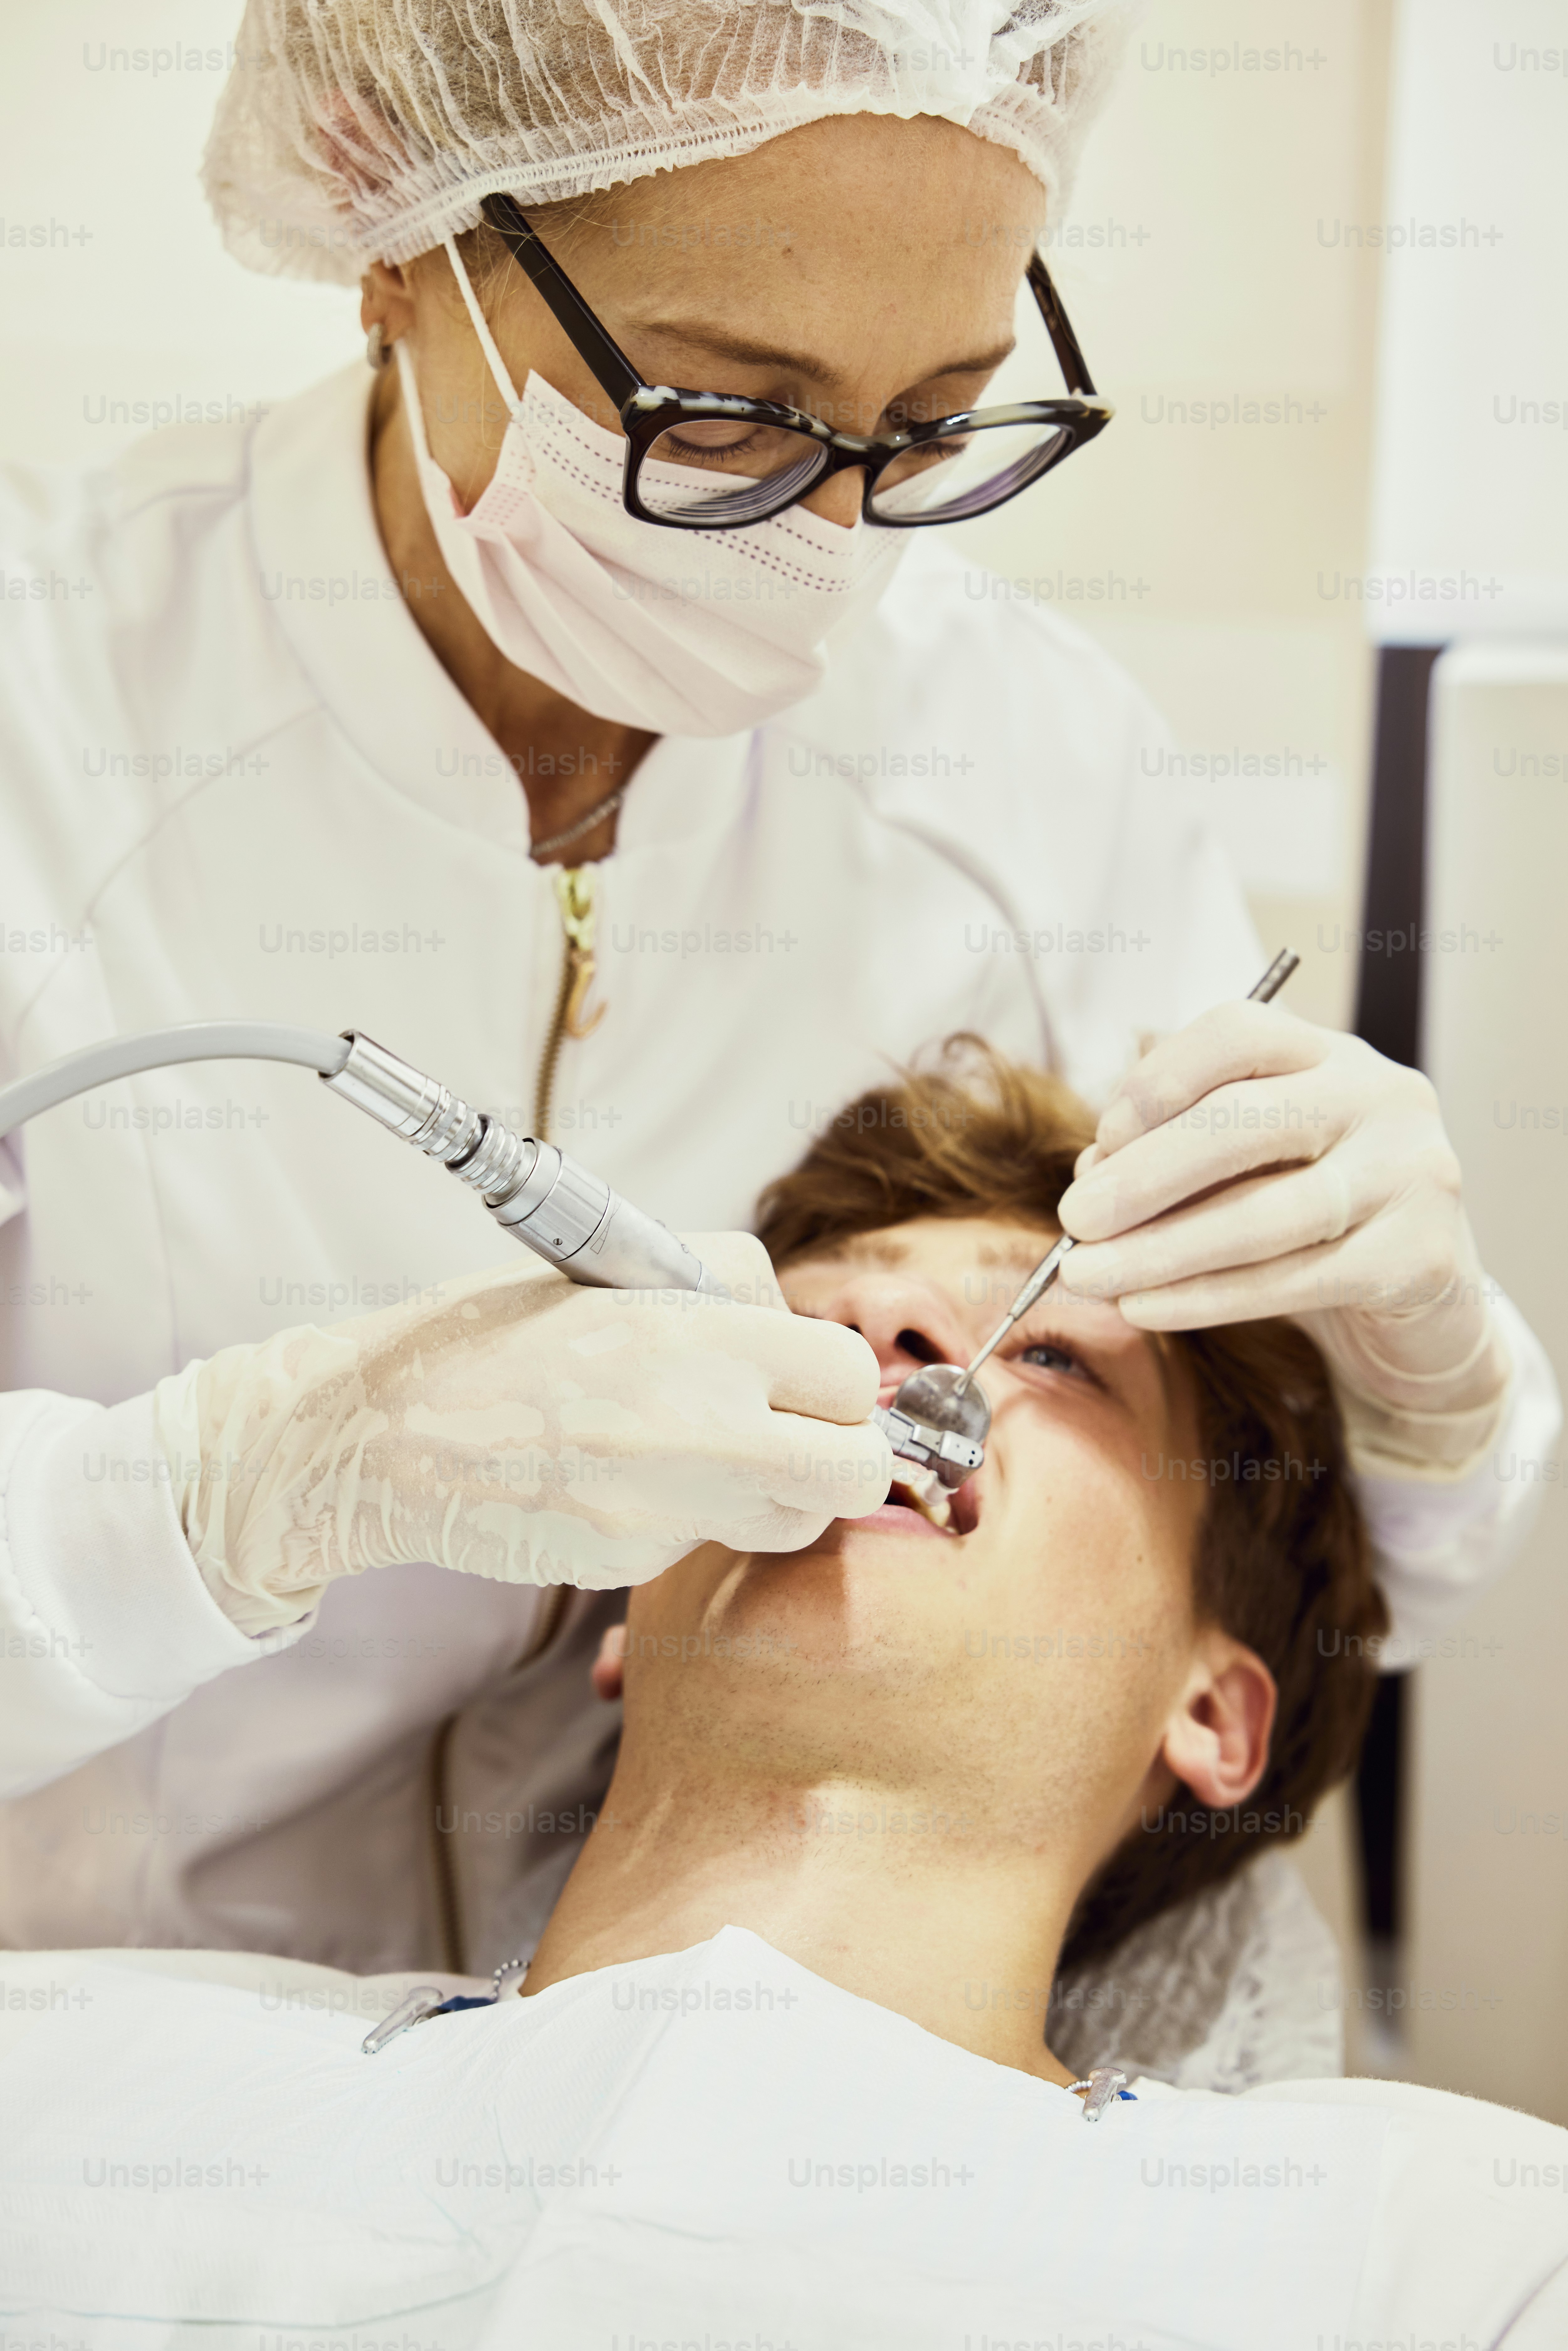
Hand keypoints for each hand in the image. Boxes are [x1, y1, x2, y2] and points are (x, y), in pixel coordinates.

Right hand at [155, 1233, 890, 1623]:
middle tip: (798, 1438)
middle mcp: (700, 1427)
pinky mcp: (632, 1560)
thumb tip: (790, 1322)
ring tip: (713, 1457)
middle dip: (843, 1457)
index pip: (850, 1376)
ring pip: (795, 1522)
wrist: (387, 1433)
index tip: (807, 1383)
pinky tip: (628, 1481)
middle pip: (856, 1471)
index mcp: (699, 1339)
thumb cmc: (493, 1339)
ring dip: (779, 1495)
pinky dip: (690, 1517)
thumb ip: (722, 1284)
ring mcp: (669, 1505)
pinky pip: (704, 1542)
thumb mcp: (614, 1268)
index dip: (838, 1384)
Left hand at [1054, 1002, 1508, 1471]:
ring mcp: (1413, 1174)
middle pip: (1245, 1121)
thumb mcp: (1248, 1169)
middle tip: (1073, 1220)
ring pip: (1265, 1213)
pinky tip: (1144, 1307)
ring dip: (1160, 1250)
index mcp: (1333, 1055)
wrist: (1426, 1304)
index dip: (1156, 1083)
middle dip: (1144, 1175)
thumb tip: (1091, 1172)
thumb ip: (1179, 1155)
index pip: (1236, 1033)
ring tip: (1086, 1275)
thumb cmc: (1314, 1221)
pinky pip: (1293, 1280)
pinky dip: (1205, 1298)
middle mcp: (1382, 1097)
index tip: (1099, 1141)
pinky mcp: (1421, 1258)